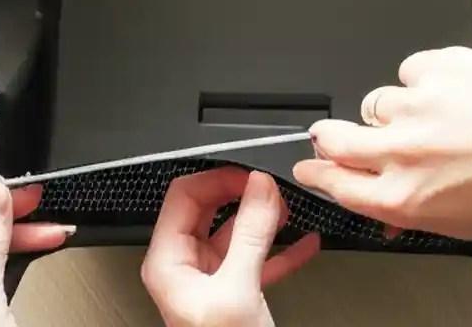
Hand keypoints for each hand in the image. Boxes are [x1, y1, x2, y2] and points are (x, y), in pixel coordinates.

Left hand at [141, 168, 320, 326]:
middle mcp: (185, 268)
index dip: (217, 179)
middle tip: (271, 188)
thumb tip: (259, 187)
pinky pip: (256, 260)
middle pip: (210, 210)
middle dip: (243, 196)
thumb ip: (250, 234)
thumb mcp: (237, 290)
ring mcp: (210, 282)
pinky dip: (280, 250)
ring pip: (236, 233)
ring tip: (289, 210)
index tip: (250, 174)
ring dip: (265, 220)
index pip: (183, 196)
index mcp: (168, 262)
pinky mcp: (235, 296)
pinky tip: (303, 243)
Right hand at [294, 47, 471, 238]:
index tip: (310, 167)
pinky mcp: (433, 67)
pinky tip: (460, 90)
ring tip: (440, 112)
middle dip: (325, 137)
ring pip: (378, 102)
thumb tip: (395, 206)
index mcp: (408, 198)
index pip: (339, 186)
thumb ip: (422, 211)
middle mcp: (403, 152)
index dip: (318, 175)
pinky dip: (428, 79)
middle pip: (333, 138)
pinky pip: (411, 71)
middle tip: (328, 133)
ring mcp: (414, 106)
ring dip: (397, 109)